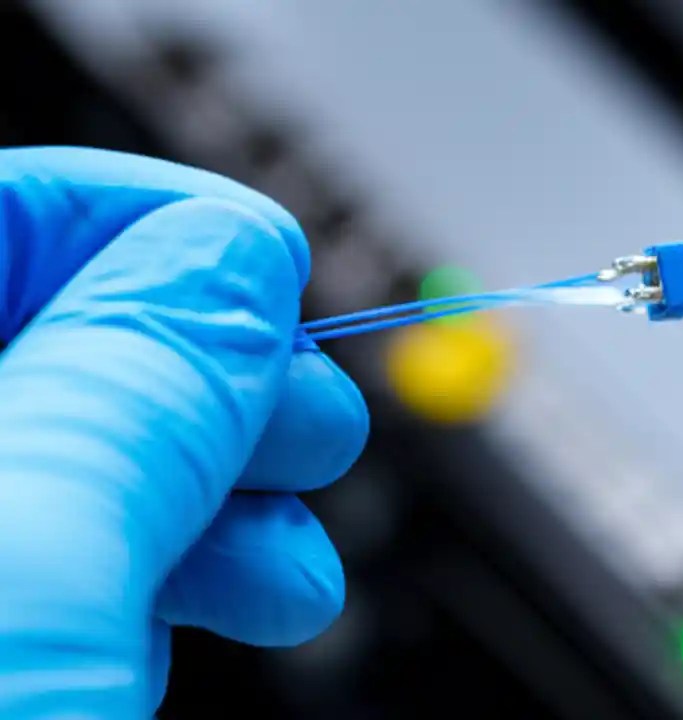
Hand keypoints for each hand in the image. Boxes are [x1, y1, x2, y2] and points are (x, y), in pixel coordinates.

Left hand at [0, 147, 366, 715]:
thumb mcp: (30, 574)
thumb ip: (131, 391)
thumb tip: (232, 258)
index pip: (7, 216)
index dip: (150, 219)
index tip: (270, 271)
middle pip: (85, 328)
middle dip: (227, 368)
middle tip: (296, 426)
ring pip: (125, 446)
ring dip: (247, 483)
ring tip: (288, 551)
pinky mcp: (25, 631)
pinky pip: (130, 546)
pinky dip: (222, 562)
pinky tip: (261, 595)